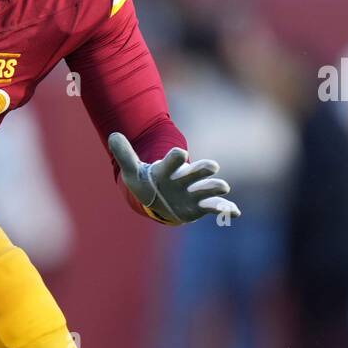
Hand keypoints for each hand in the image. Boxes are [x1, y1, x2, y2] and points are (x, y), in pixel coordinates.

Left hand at [108, 133, 240, 223]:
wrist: (158, 199)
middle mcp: (184, 178)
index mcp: (168, 169)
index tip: (179, 152)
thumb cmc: (147, 183)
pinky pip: (215, 207)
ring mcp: (194, 192)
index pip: (172, 160)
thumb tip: (112, 135)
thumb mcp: (133, 171)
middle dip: (202, 169)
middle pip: (195, 172)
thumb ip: (125, 155)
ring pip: (207, 188)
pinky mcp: (200, 207)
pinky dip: (226, 209)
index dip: (175, 157)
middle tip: (211, 166)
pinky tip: (235, 212)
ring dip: (215, 187)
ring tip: (223, 187)